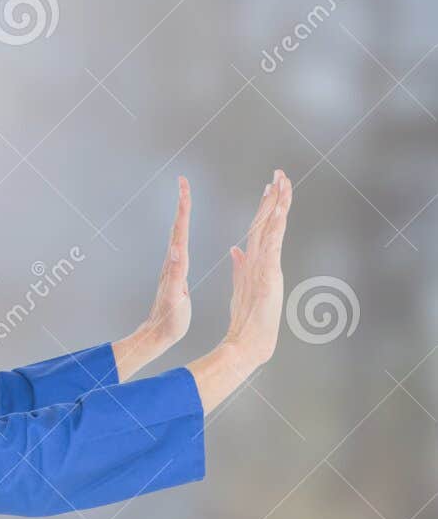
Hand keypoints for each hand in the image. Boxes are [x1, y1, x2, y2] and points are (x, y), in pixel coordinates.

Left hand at [147, 174, 191, 348]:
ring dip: (183, 215)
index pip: (180, 230)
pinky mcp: (175, 274)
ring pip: (178, 234)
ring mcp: (173, 267)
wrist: (158, 335)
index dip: (183, 207)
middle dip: (182, 203)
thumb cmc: (168, 321)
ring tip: (186, 198)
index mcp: (176, 264)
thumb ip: (176, 274)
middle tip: (184, 183)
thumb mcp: (174, 299)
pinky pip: (181, 245)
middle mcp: (172, 262)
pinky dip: (184, 232)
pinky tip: (185, 231)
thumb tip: (176, 249)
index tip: (184, 186)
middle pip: (178, 226)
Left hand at [187, 169, 293, 413]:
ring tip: (283, 182)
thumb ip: (240, 268)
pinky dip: (277, 226)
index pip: (262, 229)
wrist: (247, 344)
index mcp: (256, 264)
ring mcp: (269, 268)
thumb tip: (235, 250)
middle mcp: (265, 262)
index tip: (269, 188)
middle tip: (280, 174)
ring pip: (275, 229)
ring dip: (279, 204)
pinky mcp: (270, 275)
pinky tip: (280, 210)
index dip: (266, 208)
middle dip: (277, 197)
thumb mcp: (240, 290)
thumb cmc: (246, 323)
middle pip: (271, 223)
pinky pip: (273, 244)